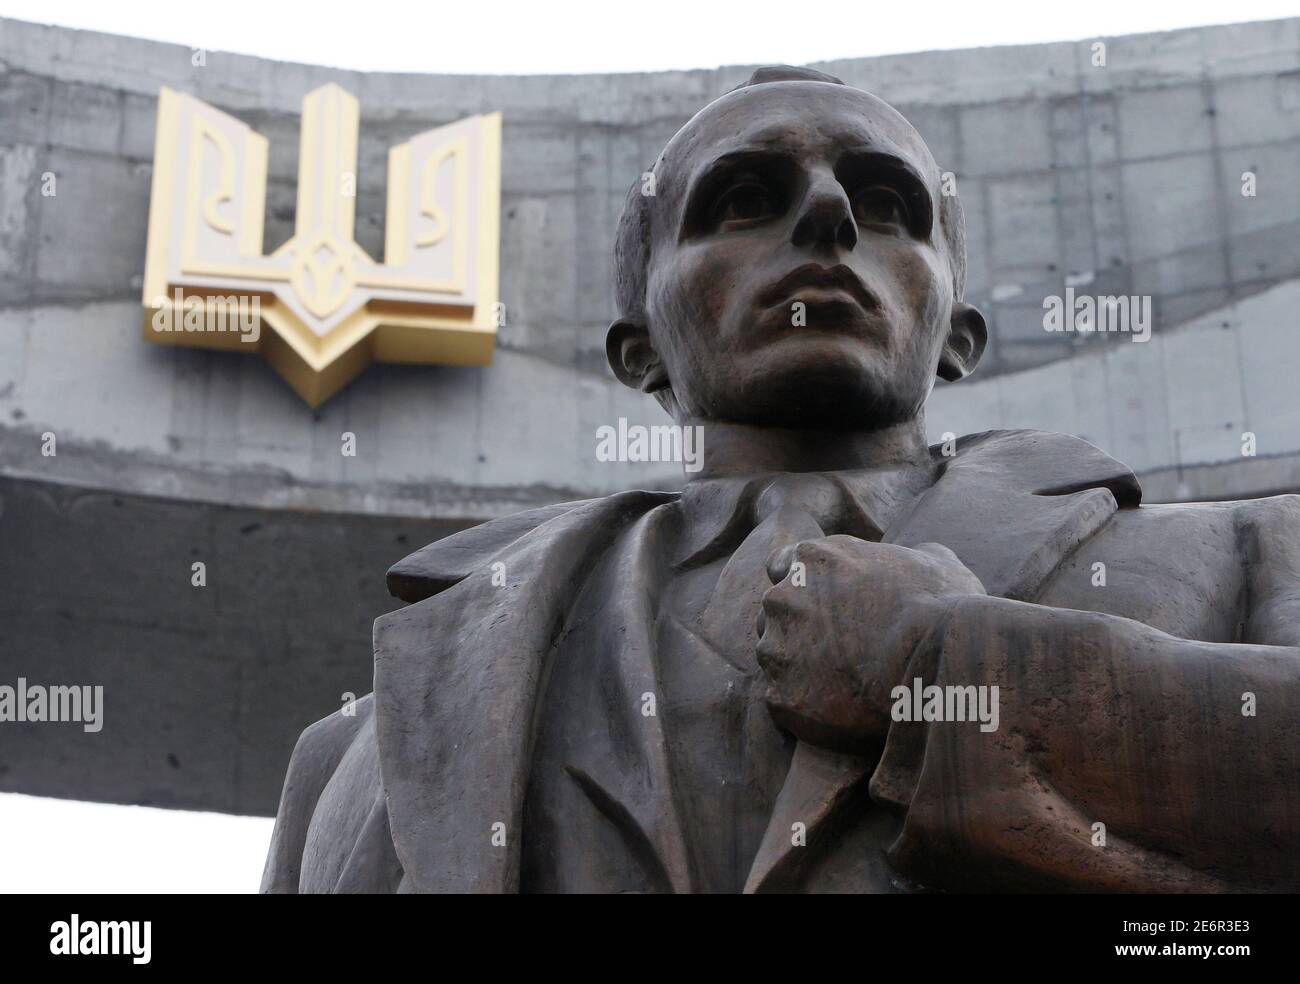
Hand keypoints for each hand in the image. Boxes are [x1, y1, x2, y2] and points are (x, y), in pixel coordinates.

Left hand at [755, 536, 984, 753]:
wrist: (938, 665)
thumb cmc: (944, 609)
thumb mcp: (937, 562)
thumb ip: (912, 554)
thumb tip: (921, 555)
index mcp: (812, 558)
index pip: (782, 565)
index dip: (804, 585)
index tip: (826, 604)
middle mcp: (783, 598)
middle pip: (776, 613)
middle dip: (799, 627)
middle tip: (838, 649)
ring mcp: (777, 648)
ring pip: (775, 657)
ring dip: (799, 666)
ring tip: (842, 683)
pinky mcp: (781, 696)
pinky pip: (785, 701)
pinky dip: (807, 707)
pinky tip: (842, 712)